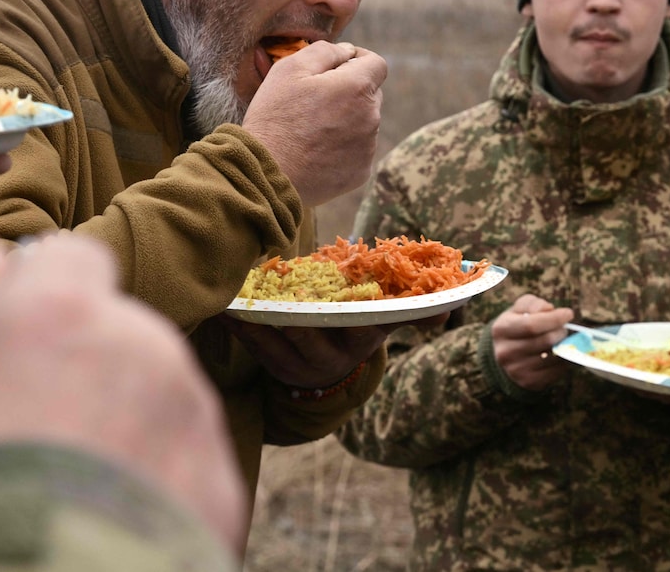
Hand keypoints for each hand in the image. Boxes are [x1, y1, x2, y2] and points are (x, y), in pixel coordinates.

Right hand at [0, 234, 246, 548]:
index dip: (49, 294)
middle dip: (89, 366)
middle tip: (40, 437)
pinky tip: (113, 518)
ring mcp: (189, 408)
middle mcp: (139, 341)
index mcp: (57, 310)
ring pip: (158, 394)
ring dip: (127, 424)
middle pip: (119, 332)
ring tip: (74, 489)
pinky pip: (187, 460)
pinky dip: (159, 481)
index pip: (73, 257)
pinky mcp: (221, 474)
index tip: (28, 340)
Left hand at [217, 312, 443, 388]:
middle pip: (312, 336)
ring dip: (257, 321)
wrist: (327, 375)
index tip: (335, 296)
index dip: (351, 314)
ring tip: (237, 298)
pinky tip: (223, 310)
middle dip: (294, 316)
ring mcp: (300, 367)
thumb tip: (447, 310)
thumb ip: (411, 313)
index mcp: (361, 340)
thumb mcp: (382, 324)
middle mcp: (332, 358)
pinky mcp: (273, 367)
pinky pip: (255, 348)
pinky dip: (240, 328)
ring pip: (277, 343)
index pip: (362, 328)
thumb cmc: (355, 330)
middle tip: (276, 294)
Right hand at [242, 41, 386, 206]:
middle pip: (371, 94)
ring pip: (364, 123)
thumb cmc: (274, 119)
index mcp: (356, 88)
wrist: (267, 174)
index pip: (376, 64)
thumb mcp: (289, 70)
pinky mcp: (360, 172)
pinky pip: (358, 150)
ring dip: (347, 119)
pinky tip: (317, 151)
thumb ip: (324, 51)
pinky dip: (343, 147)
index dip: (358, 59)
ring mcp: (367, 147)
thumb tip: (347, 50)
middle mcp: (371, 117)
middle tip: (316, 100)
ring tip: (312, 129)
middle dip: (350, 90)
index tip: (339, 65)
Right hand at [492, 295, 574, 391]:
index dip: (554, 318)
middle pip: (545, 340)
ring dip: (565, 345)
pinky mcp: (529, 382)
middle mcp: (505, 352)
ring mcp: (516, 370)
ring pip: (554, 356)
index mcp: (501, 330)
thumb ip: (533, 304)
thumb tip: (549, 310)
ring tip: (561, 339)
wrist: (507, 353)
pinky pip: (557, 370)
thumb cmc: (518, 324)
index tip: (568, 313)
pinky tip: (559, 352)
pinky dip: (564, 360)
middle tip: (564, 327)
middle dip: (561, 331)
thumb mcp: (520, 308)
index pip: (532, 325)